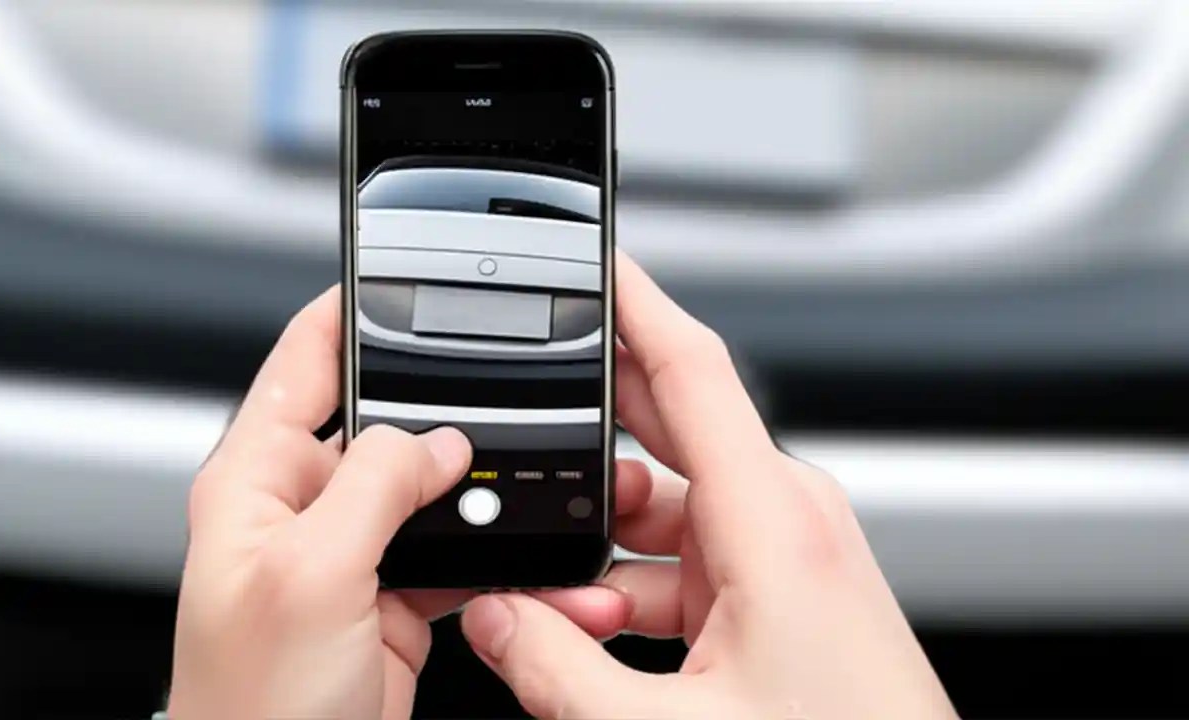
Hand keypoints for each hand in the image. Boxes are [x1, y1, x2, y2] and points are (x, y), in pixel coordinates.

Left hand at [166, 287, 643, 718]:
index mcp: (258, 479)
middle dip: (451, 408)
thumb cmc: (254, 709)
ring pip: (433, 488)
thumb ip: (377, 488)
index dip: (351, 309)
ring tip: (538, 484)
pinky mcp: (394, 597)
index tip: (403, 270)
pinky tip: (530, 556)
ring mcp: (353, 552)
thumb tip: (441, 439)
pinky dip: (498, 553)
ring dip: (486, 488)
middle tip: (514, 391)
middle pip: (387, 420)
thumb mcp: (312, 576)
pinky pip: (457, 551)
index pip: (304, 360)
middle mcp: (304, 506)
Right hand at [460, 255, 957, 719]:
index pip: (689, 367)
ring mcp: (783, 552)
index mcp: (772, 519)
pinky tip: (591, 632)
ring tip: (551, 606)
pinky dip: (630, 583)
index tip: (587, 256)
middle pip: (663, 430)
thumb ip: (560, 671)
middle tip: (508, 443)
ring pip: (663, 509)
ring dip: (601, 545)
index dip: (632, 299)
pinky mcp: (777, 589)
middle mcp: (782, 517)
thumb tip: (494, 620)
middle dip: (581, 438)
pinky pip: (685, 557)